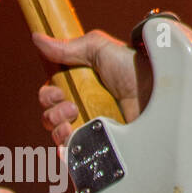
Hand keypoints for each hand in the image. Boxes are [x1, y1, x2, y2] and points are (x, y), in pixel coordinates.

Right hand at [33, 30, 151, 145]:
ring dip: (58, 129)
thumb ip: (67, 47)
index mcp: (82, 85)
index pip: (50, 96)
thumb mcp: (99, 49)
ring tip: (74, 120)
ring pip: (59, 135)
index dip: (48, 96)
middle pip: (50, 117)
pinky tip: (72, 140)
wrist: (154, 89)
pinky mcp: (102, 143)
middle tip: (71, 107)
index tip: (57, 92)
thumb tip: (37, 38)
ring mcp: (94, 126)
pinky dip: (66, 149)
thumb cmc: (132, 67)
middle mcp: (86, 105)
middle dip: (53, 113)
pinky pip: (75, 153)